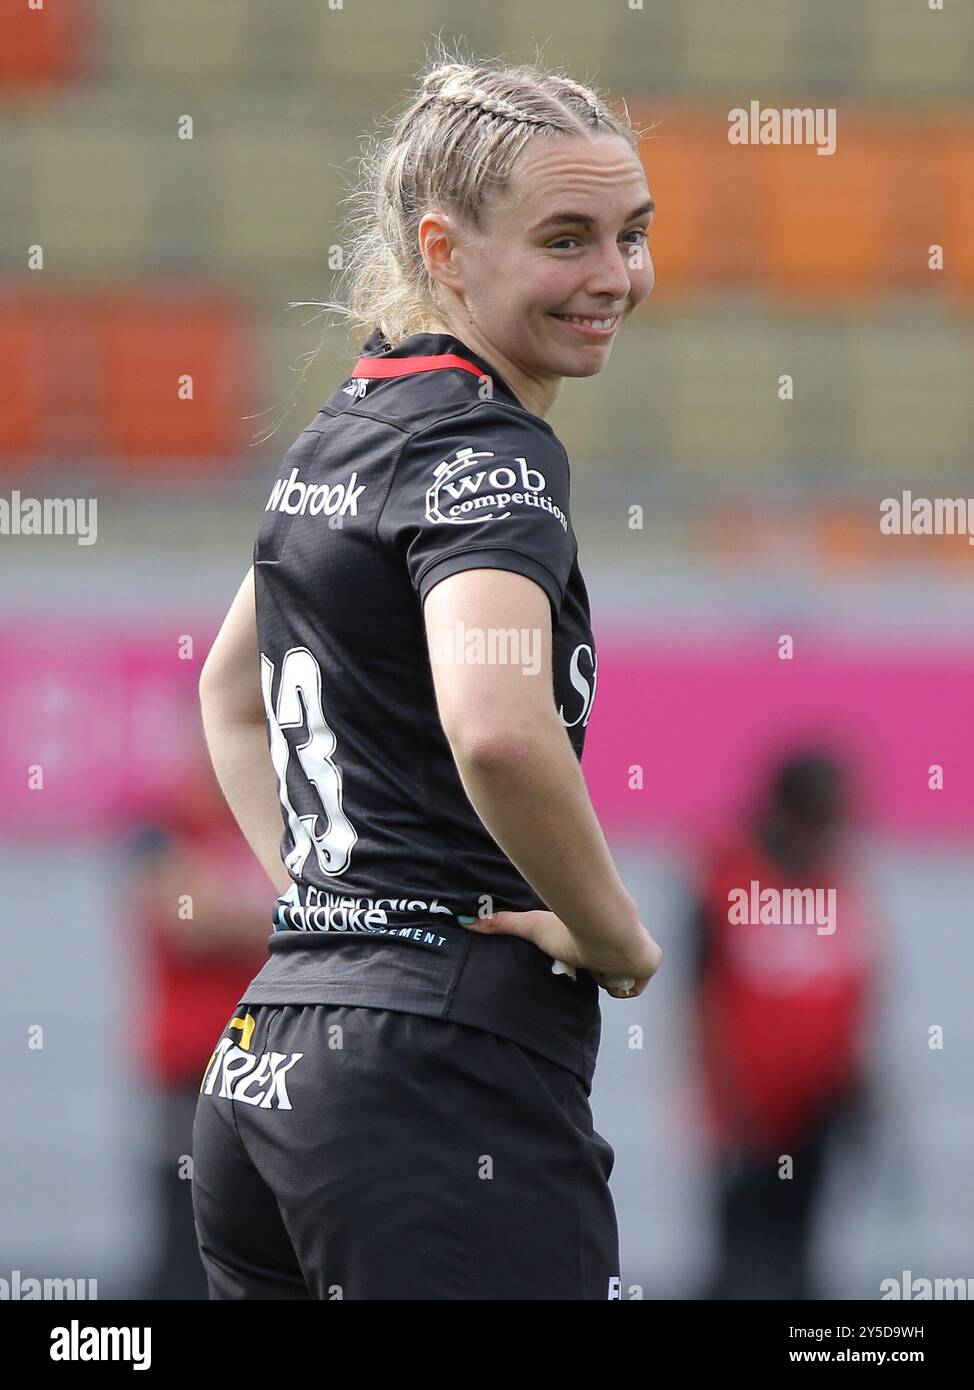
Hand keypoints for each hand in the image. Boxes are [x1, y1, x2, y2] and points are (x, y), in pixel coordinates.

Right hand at [457, 909, 661, 998]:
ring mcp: (638, 954)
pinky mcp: (650, 963)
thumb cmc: (566, 924)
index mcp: (599, 937)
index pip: (593, 961)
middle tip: (583, 966)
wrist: (600, 926)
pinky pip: (634, 987)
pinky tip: (611, 968)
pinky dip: (621, 983)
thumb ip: (501, 924)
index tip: (574, 965)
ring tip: (597, 963)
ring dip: (607, 976)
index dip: (583, 967)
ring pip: (622, 979)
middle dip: (595, 971)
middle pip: (608, 971)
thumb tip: (464, 920)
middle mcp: (621, 943)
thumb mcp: (531, 926)